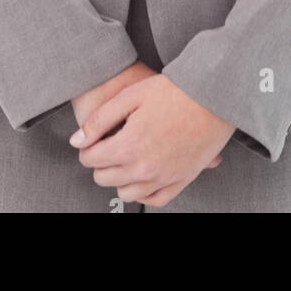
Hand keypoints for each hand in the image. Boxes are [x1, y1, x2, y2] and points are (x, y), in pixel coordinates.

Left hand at [70, 73, 234, 205]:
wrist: (213, 94)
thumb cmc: (174, 90)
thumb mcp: (131, 95)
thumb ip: (99, 120)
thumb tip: (77, 141)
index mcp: (128, 146)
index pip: (91, 159)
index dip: (87, 147)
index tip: (92, 139)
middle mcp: (144, 168)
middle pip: (105, 178)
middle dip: (100, 162)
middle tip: (107, 145)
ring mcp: (164, 177)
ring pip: (127, 193)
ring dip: (119, 179)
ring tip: (124, 159)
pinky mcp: (182, 179)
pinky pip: (155, 200)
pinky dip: (144, 193)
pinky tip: (142, 177)